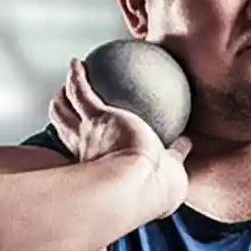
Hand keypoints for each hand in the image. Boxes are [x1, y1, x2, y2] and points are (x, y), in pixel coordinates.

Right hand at [48, 58, 190, 218]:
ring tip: (65, 85)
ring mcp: (89, 133)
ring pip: (63, 110)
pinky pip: (81, 91)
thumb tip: (188, 141)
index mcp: (102, 165)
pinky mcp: (97, 117)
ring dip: (62, 95)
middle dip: (62, 115)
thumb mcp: (172, 172)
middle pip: (65, 128)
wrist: (144, 186)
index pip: (86, 151)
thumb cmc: (159, 188)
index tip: (84, 131)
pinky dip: (75, 76)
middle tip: (66, 104)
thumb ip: (177, 154)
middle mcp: (88, 150)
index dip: (80, 141)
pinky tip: (76, 63)